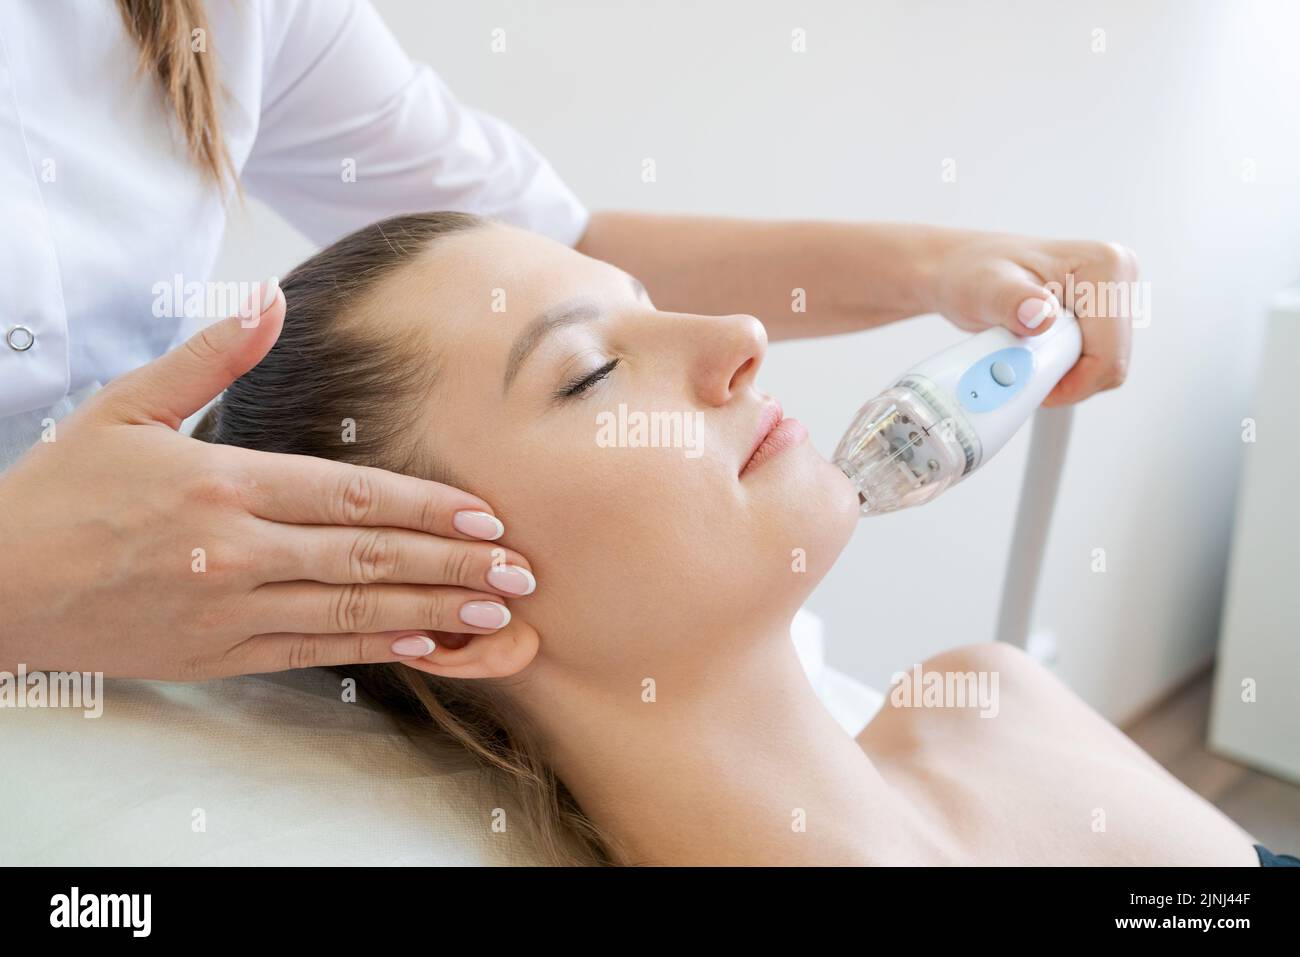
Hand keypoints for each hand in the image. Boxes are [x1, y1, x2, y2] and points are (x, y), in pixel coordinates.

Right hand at [0, 285, 537, 679]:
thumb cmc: (60, 491)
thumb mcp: (126, 408)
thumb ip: (209, 357)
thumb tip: (270, 300)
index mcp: (220, 481)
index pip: (349, 494)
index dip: (427, 507)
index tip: (489, 517)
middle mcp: (233, 548)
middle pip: (367, 553)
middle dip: (455, 564)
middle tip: (522, 573)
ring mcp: (226, 607)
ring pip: (350, 607)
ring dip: (431, 610)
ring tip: (495, 614)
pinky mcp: (216, 654)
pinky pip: (311, 650)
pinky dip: (370, 645)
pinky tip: (421, 643)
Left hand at [931, 236, 1139, 405]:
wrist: (962, 270)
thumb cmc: (971, 272)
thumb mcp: (984, 286)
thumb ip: (1011, 300)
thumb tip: (1041, 316)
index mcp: (1104, 266)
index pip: (1109, 354)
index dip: (1072, 384)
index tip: (1031, 383)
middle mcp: (1117, 278)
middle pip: (1111, 363)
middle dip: (1066, 378)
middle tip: (1021, 366)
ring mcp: (1112, 298)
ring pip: (1104, 368)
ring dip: (1063, 375)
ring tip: (1024, 355)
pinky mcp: (1101, 315)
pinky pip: (1094, 363)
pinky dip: (1063, 370)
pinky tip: (1036, 355)